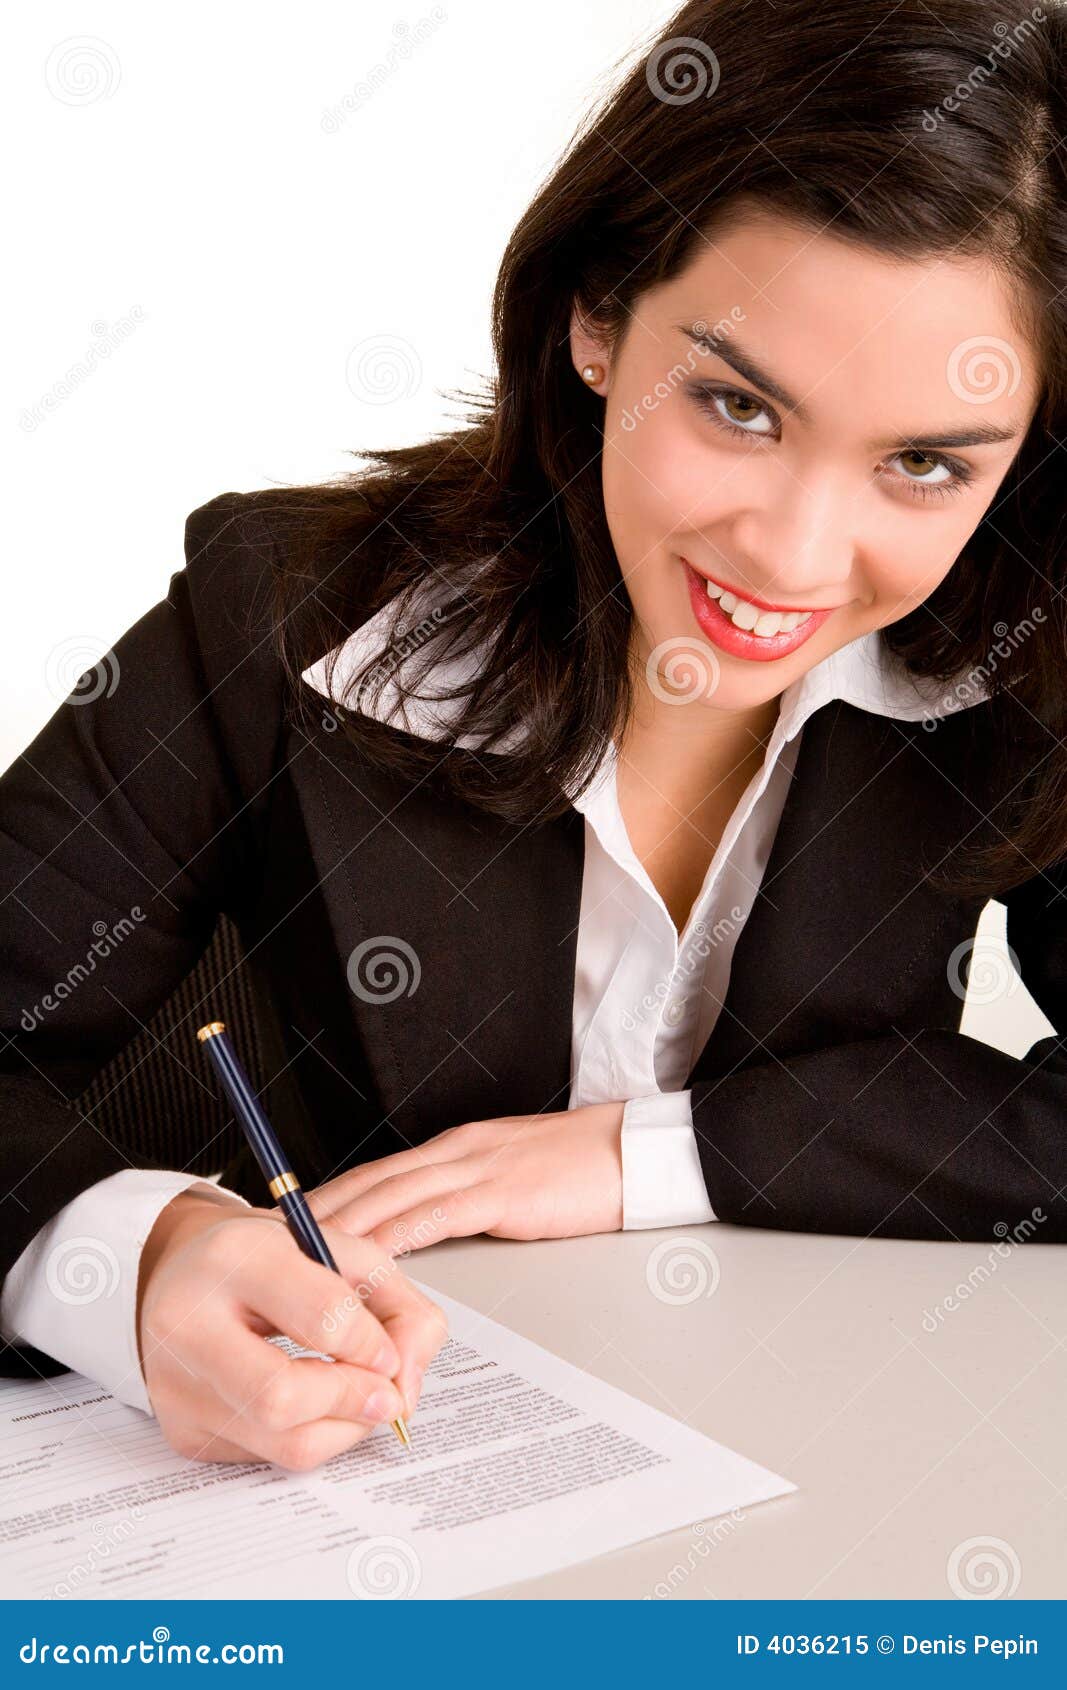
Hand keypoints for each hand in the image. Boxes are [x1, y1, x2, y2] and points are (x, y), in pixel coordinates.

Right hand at [137, 1190, 447, 1469]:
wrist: (182, 1276)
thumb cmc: (270, 1262)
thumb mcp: (343, 1253)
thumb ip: (397, 1308)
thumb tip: (406, 1387)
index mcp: (236, 1255)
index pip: (322, 1316)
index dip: (372, 1344)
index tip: (387, 1351)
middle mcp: (187, 1321)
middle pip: (283, 1397)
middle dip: (354, 1401)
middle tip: (385, 1394)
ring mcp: (175, 1383)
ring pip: (282, 1443)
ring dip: (343, 1429)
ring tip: (356, 1397)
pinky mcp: (181, 1429)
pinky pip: (267, 1458)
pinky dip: (310, 1437)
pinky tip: (313, 1402)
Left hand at [307, 1100, 625, 1253]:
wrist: (635, 1150)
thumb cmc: (583, 1171)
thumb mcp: (512, 1179)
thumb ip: (469, 1198)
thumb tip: (433, 1233)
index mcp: (456, 1149)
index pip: (376, 1174)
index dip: (329, 1197)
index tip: (289, 1221)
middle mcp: (455, 1152)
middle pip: (369, 1182)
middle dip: (316, 1212)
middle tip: (269, 1240)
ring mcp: (476, 1169)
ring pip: (390, 1197)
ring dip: (341, 1228)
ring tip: (299, 1254)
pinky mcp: (501, 1192)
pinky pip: (435, 1215)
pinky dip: (394, 1236)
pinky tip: (367, 1254)